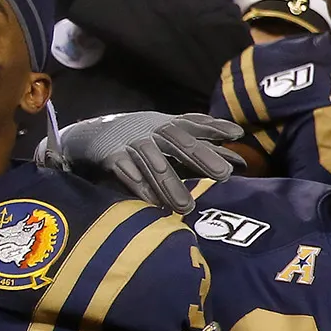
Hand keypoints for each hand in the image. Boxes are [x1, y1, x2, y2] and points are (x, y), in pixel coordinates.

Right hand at [39, 111, 243, 213]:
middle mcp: (151, 129)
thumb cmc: (141, 140)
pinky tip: (153, 204)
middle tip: (223, 175)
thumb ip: (202, 149)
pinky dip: (139, 187)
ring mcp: (130, 141)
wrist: (88, 136)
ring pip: (153, 161)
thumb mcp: (169, 138)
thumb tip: (242, 165)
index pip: (194, 123)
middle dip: (200, 155)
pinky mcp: (109, 155)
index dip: (214, 127)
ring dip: (170, 184)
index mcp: (167, 124)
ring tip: (187, 207)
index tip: (237, 135)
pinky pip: (125, 171)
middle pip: (177, 139)